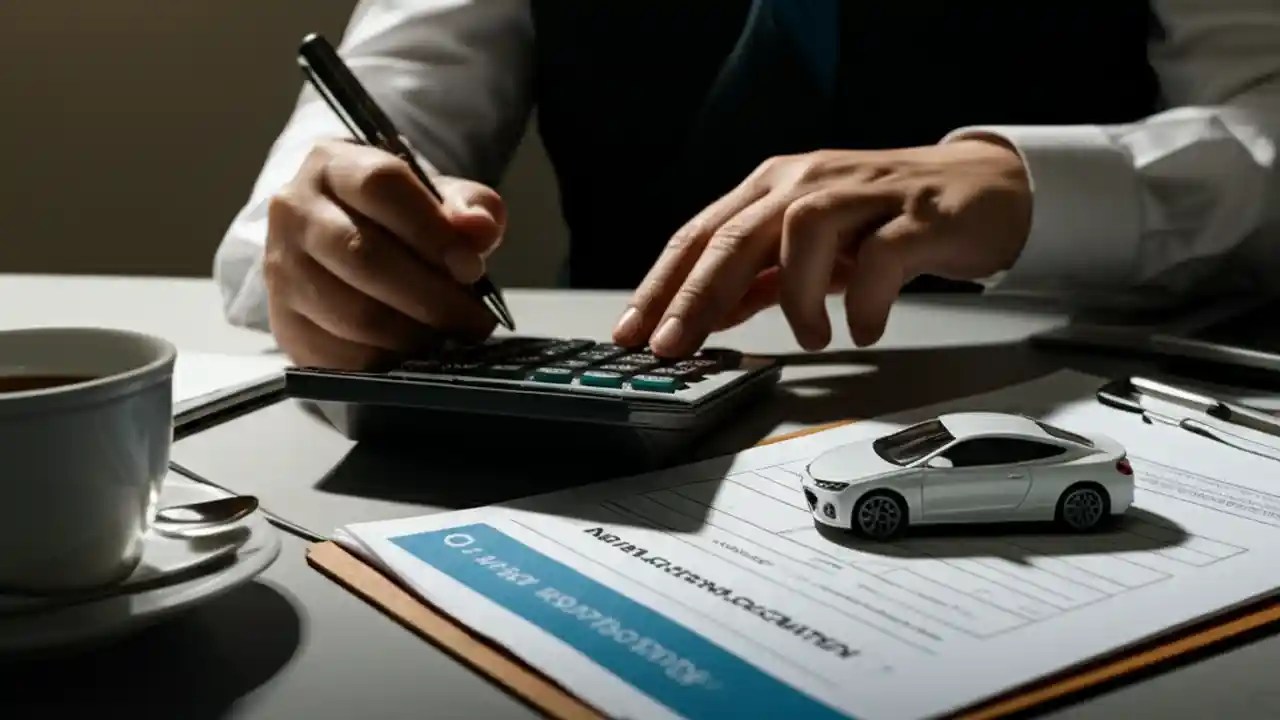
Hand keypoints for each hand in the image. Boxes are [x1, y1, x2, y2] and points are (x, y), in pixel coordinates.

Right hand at [263, 139, 503, 368]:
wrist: (337, 244)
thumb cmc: (395, 219)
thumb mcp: (437, 199)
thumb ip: (468, 207)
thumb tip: (478, 228)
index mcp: (334, 165)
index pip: (380, 185)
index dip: (432, 230)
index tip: (472, 269)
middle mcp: (294, 211)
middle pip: (364, 255)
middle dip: (431, 296)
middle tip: (472, 320)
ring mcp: (281, 269)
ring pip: (353, 313)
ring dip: (413, 335)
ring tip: (448, 338)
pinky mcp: (284, 323)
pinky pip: (339, 356)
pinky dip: (387, 363)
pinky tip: (413, 356)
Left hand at [612, 138, 1031, 356]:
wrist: (981, 191)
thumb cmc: (886, 218)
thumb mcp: (811, 249)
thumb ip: (759, 278)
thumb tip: (703, 316)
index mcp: (776, 186)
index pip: (702, 233)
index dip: (663, 284)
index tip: (634, 331)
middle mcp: (811, 181)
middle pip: (738, 233)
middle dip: (697, 294)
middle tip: (677, 345)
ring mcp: (864, 193)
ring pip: (803, 231)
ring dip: (795, 296)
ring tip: (811, 338)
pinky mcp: (918, 215)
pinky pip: (881, 256)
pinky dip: (864, 300)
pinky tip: (862, 330)